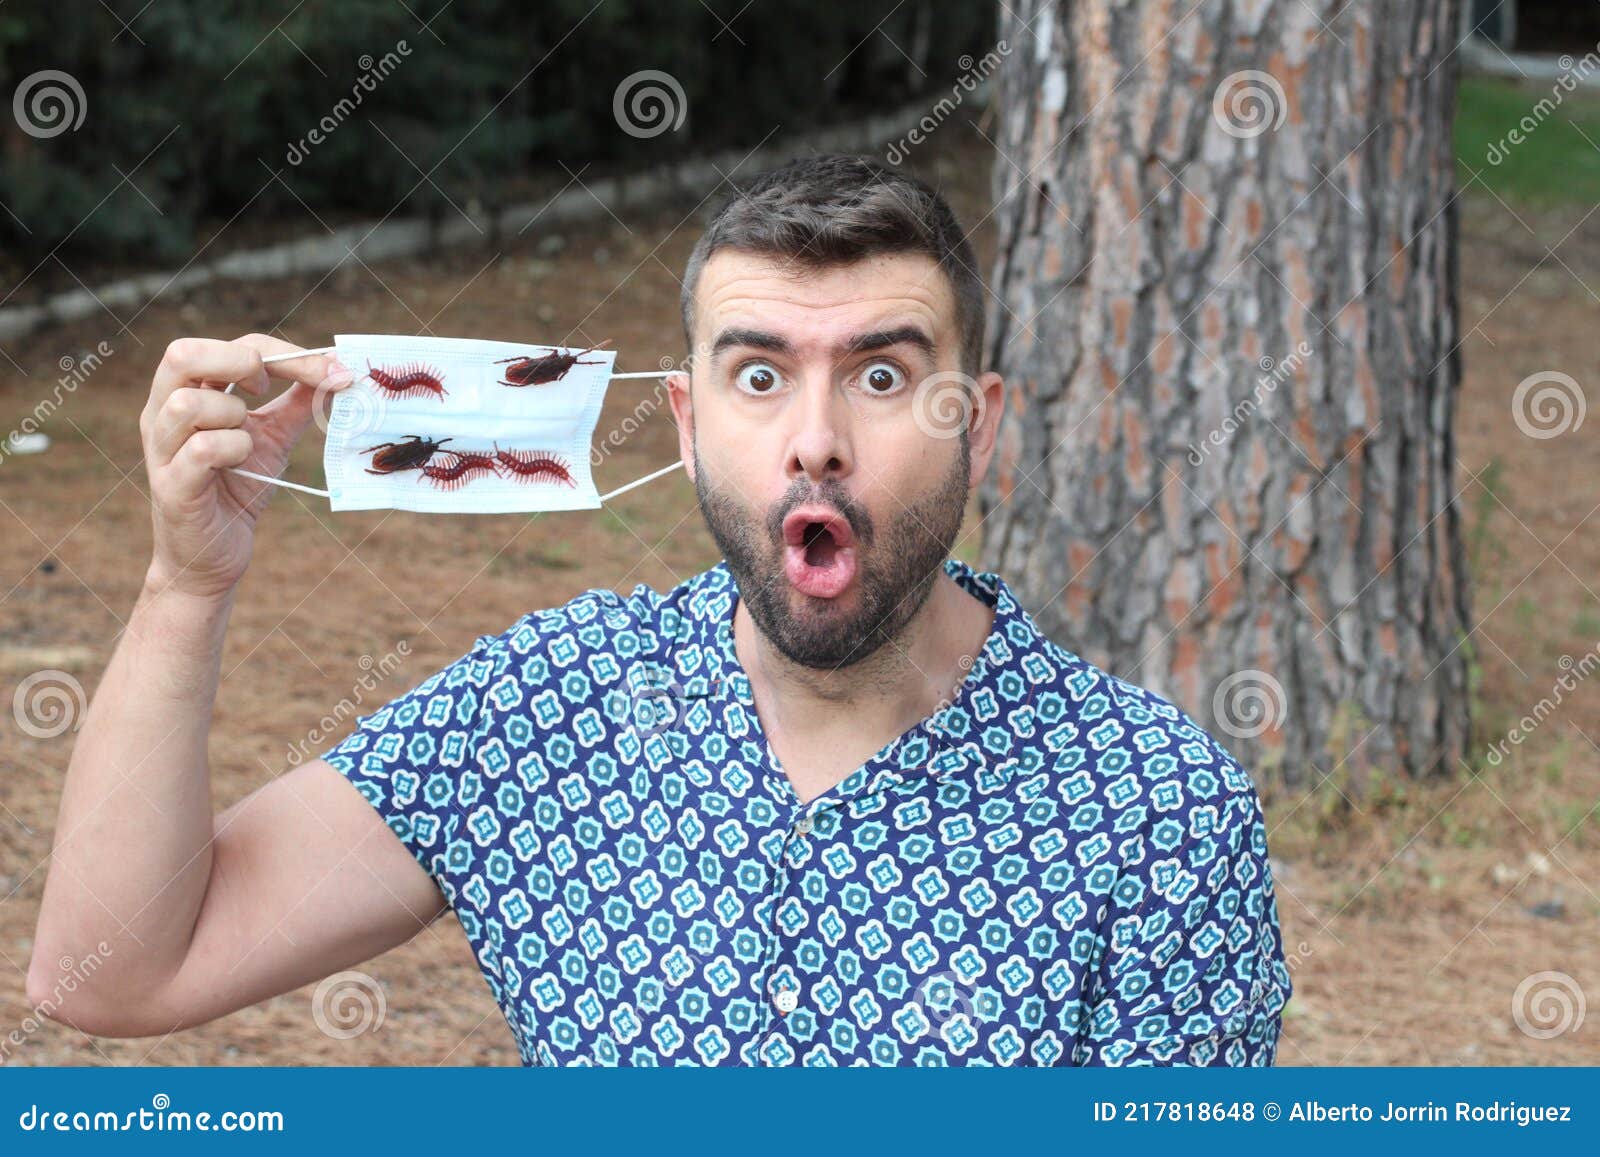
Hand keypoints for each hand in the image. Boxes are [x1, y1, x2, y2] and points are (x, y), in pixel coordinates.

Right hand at [141, 334, 352, 598]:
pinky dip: (234, 448)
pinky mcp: (171, 485)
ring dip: (233, 414)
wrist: (214, 557)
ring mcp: (162, 449)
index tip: (331, 372)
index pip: (229, 346)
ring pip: (188, 403)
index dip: (282, 353)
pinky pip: (202, 448)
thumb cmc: (237, 489)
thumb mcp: (274, 438)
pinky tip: (244, 462)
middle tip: (268, 390)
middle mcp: (163, 412)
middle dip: (241, 363)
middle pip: (183, 354)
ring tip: (247, 442)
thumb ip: (299, 403)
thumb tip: (338, 373)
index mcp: (187, 392)